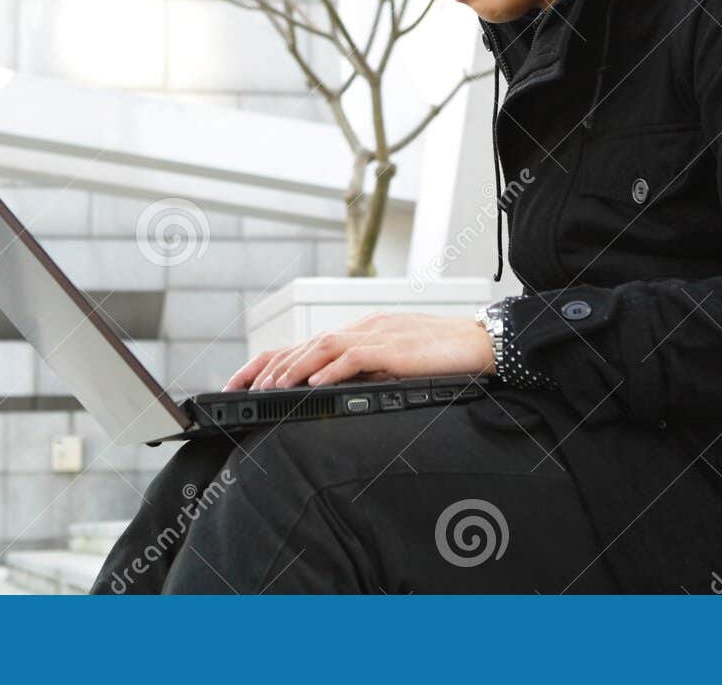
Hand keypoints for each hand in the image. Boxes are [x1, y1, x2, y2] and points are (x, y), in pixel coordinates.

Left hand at [223, 312, 495, 390]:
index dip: (270, 361)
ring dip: (293, 368)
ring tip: (270, 388)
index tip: (242, 382)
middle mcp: (362, 329)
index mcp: (360, 332)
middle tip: (240, 388)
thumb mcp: (393, 365)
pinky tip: (313, 383)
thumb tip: (331, 392)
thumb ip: (364, 373)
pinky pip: (355, 357)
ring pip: (323, 346)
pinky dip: (331, 370)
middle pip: (304, 343)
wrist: (480, 342)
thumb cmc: (442, 355)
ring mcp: (377, 335)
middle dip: (268, 366)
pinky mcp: (394, 348)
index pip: (305, 344)